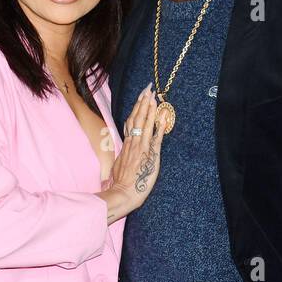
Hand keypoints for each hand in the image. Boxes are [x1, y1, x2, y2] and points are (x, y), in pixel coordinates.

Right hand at [101, 86, 163, 222]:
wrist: (123, 192)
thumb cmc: (120, 183)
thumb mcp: (117, 164)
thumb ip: (122, 153)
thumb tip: (124, 147)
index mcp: (126, 145)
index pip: (131, 122)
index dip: (136, 108)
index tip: (140, 97)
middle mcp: (133, 143)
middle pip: (137, 118)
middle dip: (143, 103)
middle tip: (147, 89)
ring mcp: (142, 148)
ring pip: (145, 124)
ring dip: (149, 110)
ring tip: (153, 97)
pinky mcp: (150, 156)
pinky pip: (156, 139)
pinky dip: (160, 127)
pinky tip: (163, 117)